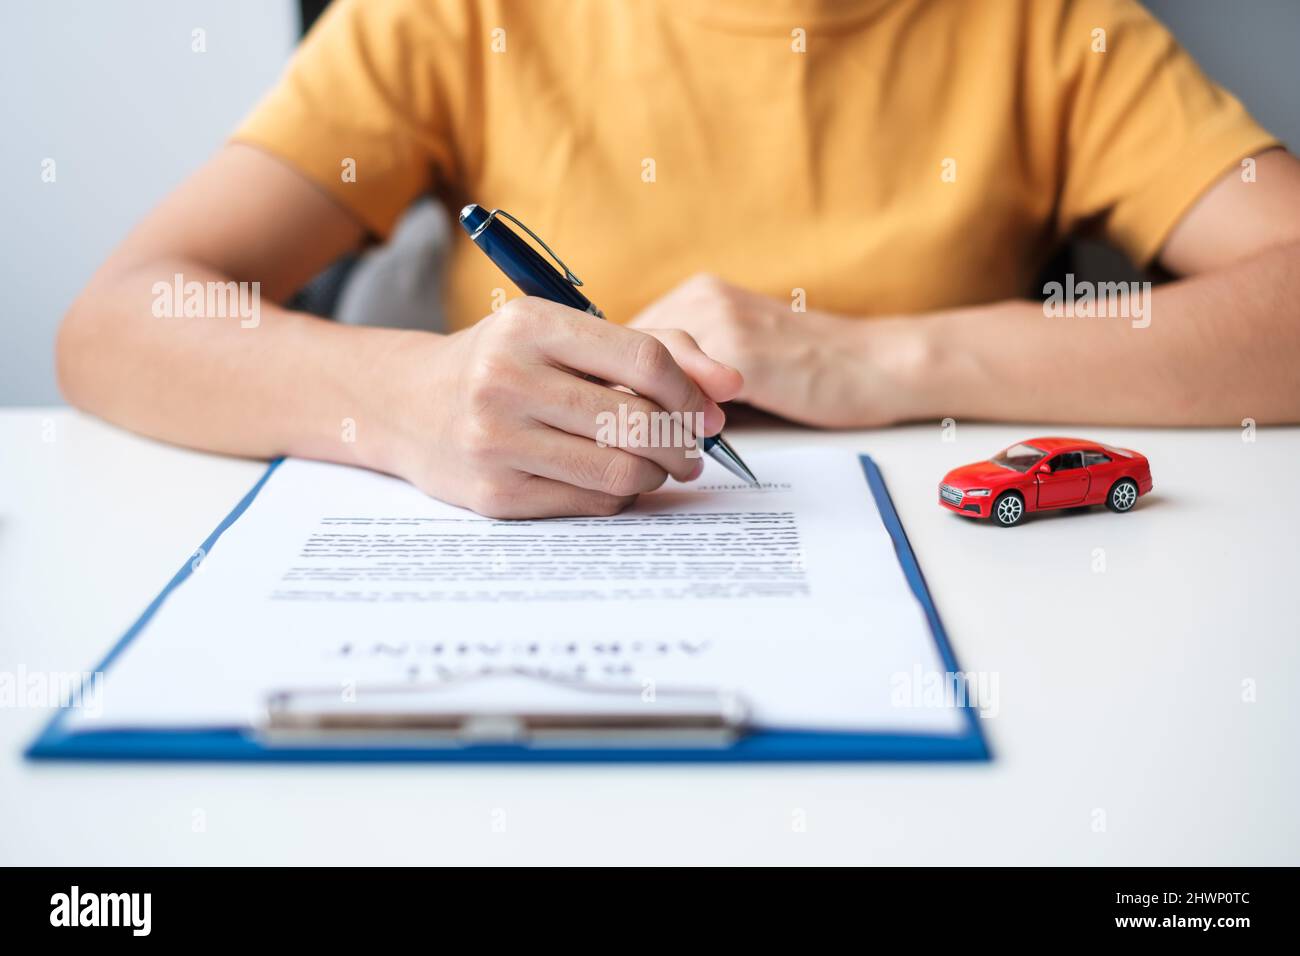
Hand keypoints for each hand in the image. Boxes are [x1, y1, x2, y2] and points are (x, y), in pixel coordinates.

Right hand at [382, 297, 742, 517]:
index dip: (690, 393)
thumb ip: (658, 349)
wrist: (409, 405)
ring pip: (620, 471)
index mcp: (529, 325)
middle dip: (683, 444)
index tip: (703, 413)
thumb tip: (729, 387)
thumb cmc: (506, 363)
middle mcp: (505, 380)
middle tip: (691, 452)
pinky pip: (590, 503)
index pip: (644, 361)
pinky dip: (619, 497)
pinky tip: (613, 482)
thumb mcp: (567, 336)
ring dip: (655, 475)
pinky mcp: (494, 494)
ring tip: (657, 467)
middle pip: (638, 423)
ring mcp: (495, 441)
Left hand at [629, 274, 925, 427]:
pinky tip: (688, 452)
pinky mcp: (742, 353)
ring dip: (648, 418)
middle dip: (621, 404)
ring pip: (648, 375)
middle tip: (629, 445)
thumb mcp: (737, 357)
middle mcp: (701, 298)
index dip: (612, 386)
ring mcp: (720, 321)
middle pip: (625, 355)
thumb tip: (632, 408)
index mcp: (697, 294)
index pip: (622, 342)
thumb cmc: (809, 370)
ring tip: (662, 451)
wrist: (877, 364)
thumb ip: (689, 370)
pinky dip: (676, 426)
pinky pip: (682, 394)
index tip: (616, 423)